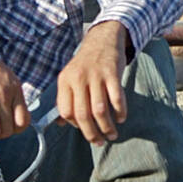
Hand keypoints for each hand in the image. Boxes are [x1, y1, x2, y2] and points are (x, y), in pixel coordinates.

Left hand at [56, 20, 128, 144]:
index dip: (74, 125)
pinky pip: (117, 98)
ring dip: (107, 127)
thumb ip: (65, 99)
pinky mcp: (112, 73)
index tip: (83, 130)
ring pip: (99, 110)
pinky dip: (120, 112)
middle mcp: (78, 78)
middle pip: (82, 114)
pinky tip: (121, 118)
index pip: (65, 111)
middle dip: (92, 133)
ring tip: (112, 135)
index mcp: (65, 81)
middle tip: (99, 142)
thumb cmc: (86, 64)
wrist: (103, 39)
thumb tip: (61, 124)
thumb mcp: (70, 77)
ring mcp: (96, 75)